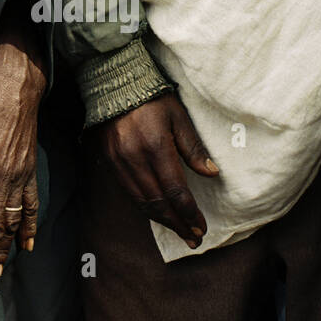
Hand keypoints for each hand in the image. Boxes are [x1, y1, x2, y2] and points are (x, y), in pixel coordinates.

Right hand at [97, 92, 219, 246]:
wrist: (114, 83)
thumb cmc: (151, 97)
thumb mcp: (178, 116)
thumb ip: (193, 147)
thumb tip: (212, 174)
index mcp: (155, 145)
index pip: (175, 190)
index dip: (189, 213)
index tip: (201, 227)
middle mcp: (134, 157)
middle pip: (158, 202)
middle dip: (177, 223)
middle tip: (193, 238)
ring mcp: (118, 160)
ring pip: (141, 201)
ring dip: (161, 220)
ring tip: (178, 230)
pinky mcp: (109, 160)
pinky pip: (128, 191)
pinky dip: (145, 206)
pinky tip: (157, 212)